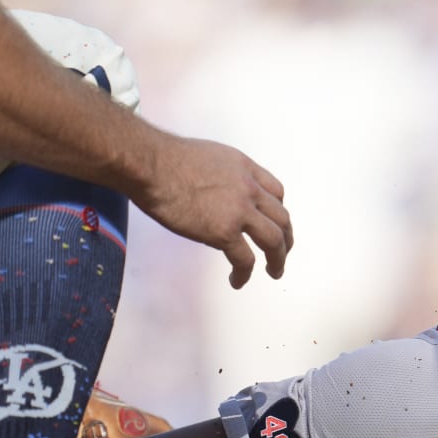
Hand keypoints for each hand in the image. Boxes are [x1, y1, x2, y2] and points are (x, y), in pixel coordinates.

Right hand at [135, 136, 294, 288]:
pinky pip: (245, 260)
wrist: (151, 165)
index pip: (275, 192)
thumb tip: (215, 192)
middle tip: (283, 252)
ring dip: (278, 259)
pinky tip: (237, 280)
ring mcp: (239, 210)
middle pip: (281, 218)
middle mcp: (248, 188)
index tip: (274, 222)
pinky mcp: (224, 231)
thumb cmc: (164, 159)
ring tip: (274, 272)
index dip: (278, 210)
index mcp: (244, 168)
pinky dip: (244, 274)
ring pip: (274, 240)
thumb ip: (222, 175)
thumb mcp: (208, 157)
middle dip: (286, 238)